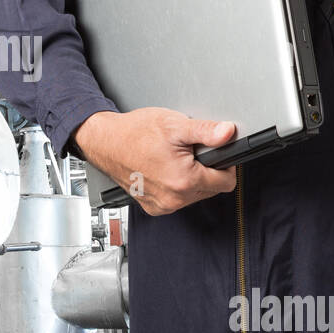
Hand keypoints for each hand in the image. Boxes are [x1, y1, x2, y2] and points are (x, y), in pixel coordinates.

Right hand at [73, 108, 236, 215]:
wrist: (105, 142)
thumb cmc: (134, 134)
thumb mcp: (174, 125)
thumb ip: (206, 131)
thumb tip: (228, 132)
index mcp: (184, 181)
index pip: (227, 182)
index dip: (225, 164)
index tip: (215, 154)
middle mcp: (174, 199)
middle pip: (211, 190)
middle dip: (206, 170)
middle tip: (189, 152)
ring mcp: (162, 205)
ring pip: (194, 196)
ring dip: (191, 179)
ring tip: (174, 159)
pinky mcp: (152, 207)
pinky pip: (176, 200)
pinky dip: (175, 187)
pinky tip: (164, 170)